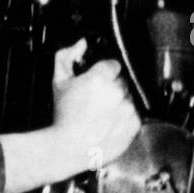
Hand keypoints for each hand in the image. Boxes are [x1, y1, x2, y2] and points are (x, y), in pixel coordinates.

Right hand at [51, 39, 141, 174]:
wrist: (68, 148)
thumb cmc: (62, 117)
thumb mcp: (58, 82)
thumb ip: (66, 56)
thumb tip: (81, 44)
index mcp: (100, 77)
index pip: (112, 65)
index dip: (103, 74)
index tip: (95, 85)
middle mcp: (117, 91)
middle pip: (122, 81)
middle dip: (111, 88)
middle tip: (96, 102)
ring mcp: (128, 108)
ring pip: (129, 97)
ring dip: (119, 103)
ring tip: (102, 115)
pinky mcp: (135, 124)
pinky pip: (135, 115)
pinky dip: (125, 118)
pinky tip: (109, 124)